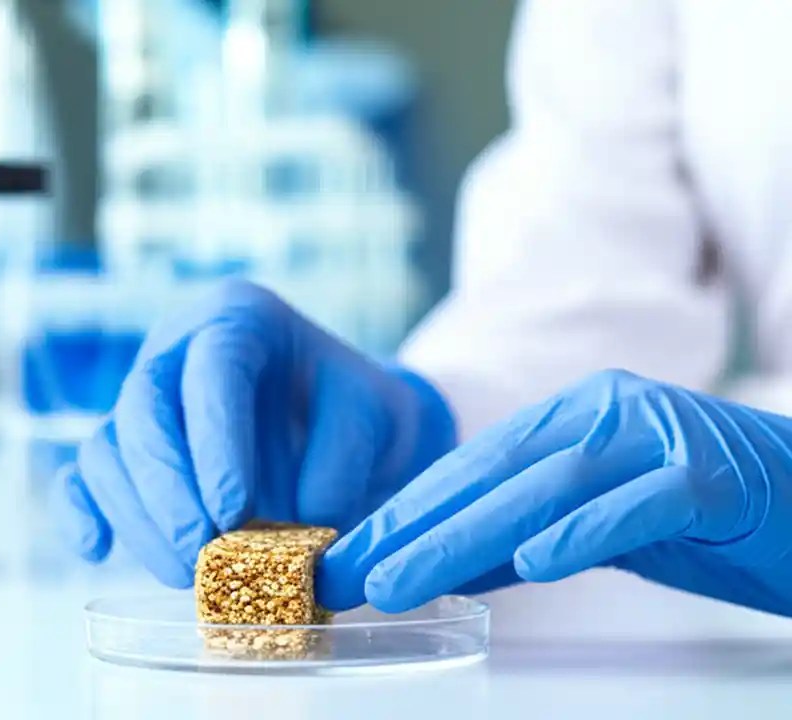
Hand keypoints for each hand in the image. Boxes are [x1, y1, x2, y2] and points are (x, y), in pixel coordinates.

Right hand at [51, 279, 456, 586]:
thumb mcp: (376, 418)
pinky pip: (81, 475)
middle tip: (201, 553)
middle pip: (144, 408)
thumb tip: (301, 521)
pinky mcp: (121, 448)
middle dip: (167, 488)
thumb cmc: (351, 411)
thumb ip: (344, 459)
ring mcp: (140, 399)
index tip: (233, 509)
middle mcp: (175, 350)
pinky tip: (98, 549)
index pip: (213, 367)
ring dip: (136, 516)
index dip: (215, 439)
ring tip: (184, 573)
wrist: (333, 423)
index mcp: (238, 320)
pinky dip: (79, 512)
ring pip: (107, 448)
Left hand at [318, 369, 791, 615]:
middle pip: (493, 473)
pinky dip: (586, 531)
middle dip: (413, 527)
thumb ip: (528, 535)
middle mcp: (606, 413)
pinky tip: (535, 564)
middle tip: (351, 575)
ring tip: (404, 580)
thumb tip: (448, 565)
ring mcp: (660, 437)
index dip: (404, 514)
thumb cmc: (712, 518)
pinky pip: (640, 504)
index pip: (469, 469)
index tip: (347, 559)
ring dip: (467, 535)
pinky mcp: (714, 476)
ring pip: (547, 486)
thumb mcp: (600, 525)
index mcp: (573, 419)